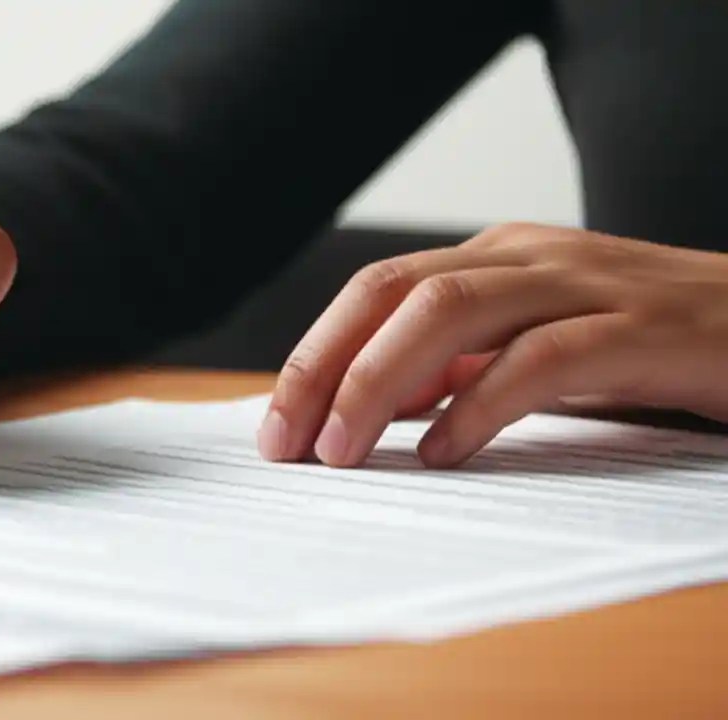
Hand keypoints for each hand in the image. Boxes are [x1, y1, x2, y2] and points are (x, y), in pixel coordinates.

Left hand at [258, 223, 727, 467]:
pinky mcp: (644, 329)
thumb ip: (459, 366)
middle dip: (326, 366)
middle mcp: (530, 257)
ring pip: (451, 311)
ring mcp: (587, 284)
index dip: (315, 354)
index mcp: (498, 257)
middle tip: (287, 442)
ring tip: (343, 451)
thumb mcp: (535, 346)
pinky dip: (480, 404)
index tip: (276, 424)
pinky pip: (542, 357)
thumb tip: (368, 405)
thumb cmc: (649, 345)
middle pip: (394, 292)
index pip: (376, 291)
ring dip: (379, 383)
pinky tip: (442, 452)